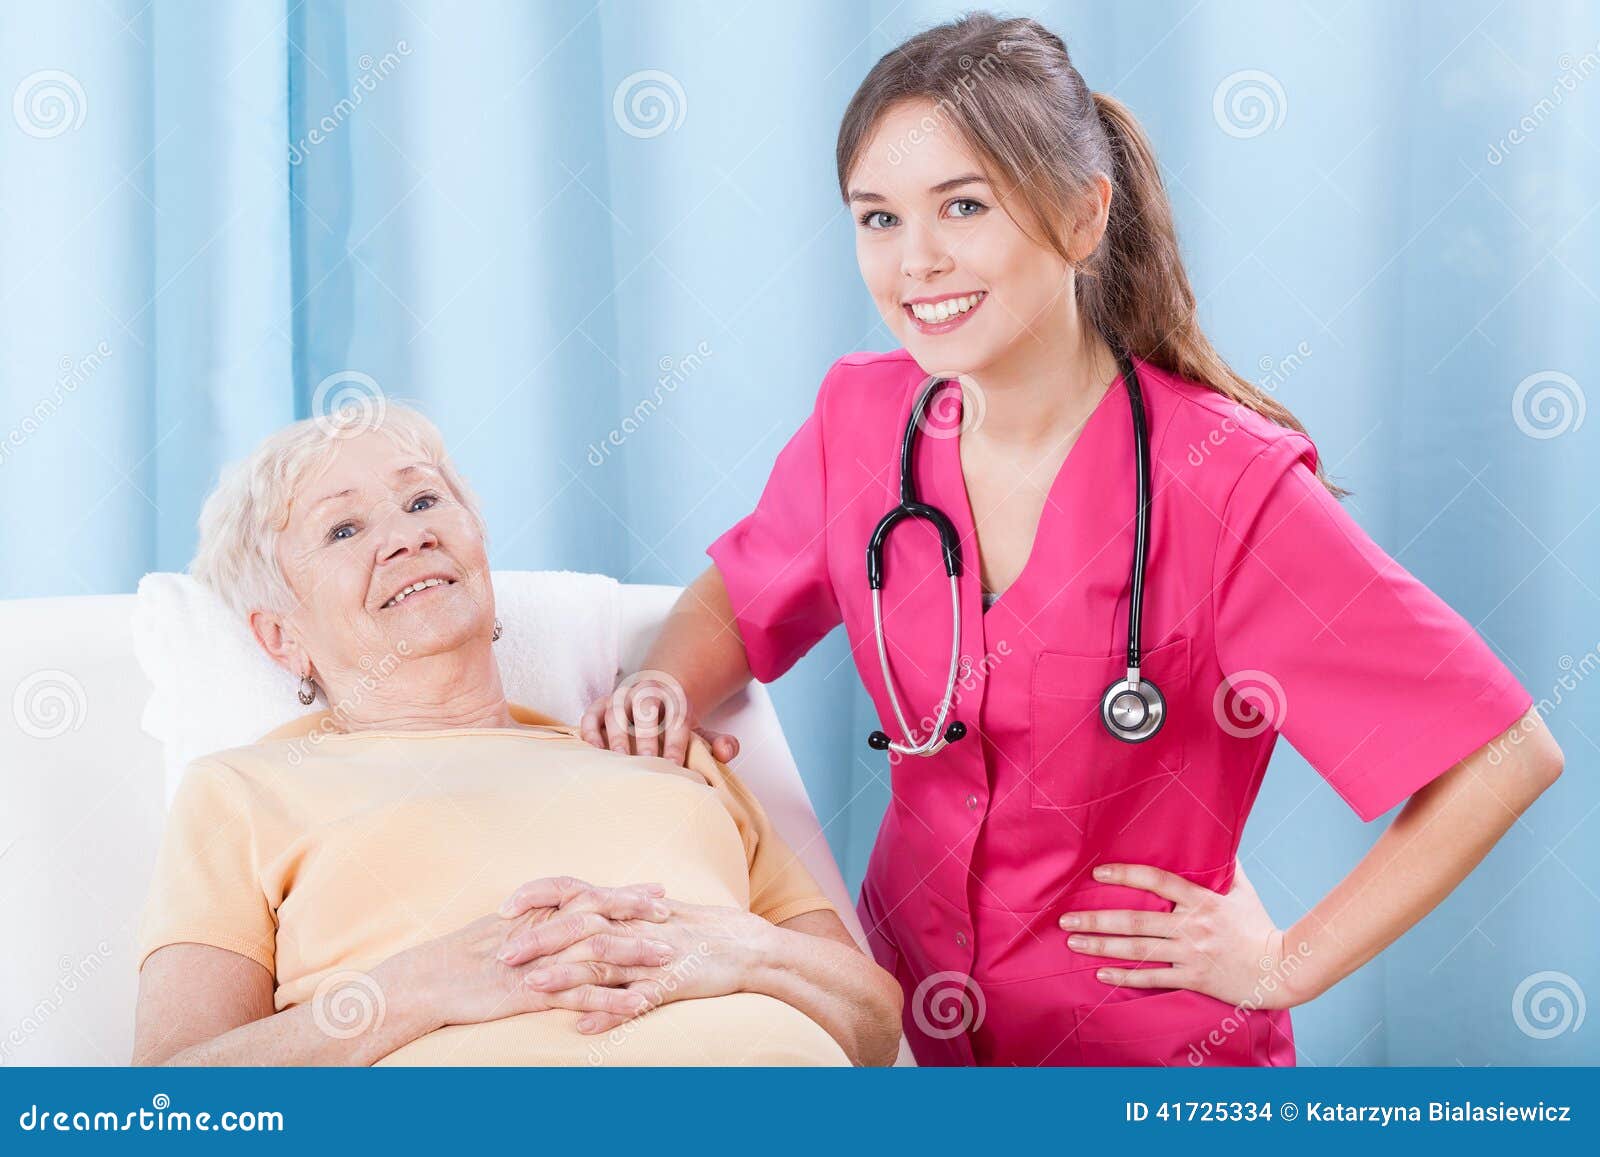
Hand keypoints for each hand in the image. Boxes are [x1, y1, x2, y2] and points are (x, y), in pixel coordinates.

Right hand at [377, 878, 673, 1029]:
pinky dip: (612, 1001)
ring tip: (668, 960)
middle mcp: (544, 932)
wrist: (430, 980)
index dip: (626, 893)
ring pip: (598, 953)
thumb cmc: (465, 956)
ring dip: (635, 956)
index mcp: (539, 914)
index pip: (591, 895)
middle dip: (640, 918)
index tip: (658, 892)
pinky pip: (580, 996)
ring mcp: (541, 962)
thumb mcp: (507, 929)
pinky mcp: (533, 992)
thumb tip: (566, 912)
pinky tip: (638, 1005)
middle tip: (673, 919)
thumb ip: (539, 919)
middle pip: (602, 918)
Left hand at [502, 893, 770, 1034]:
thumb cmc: (695, 930)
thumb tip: (572, 911)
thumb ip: (610, 913)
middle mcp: (635, 926)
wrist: (746, 945)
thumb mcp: (648, 914)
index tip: (503, 907)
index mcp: (626, 907)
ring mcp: (653, 954)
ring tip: (532, 986)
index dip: (538, 896)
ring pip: (604, 962)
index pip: (574, 890)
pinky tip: (583, 1028)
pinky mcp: (672, 981)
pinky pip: (637, 1000)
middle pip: (580, 927)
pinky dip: (610, 1013)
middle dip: (539, 939)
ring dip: (566, 974)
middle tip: (503, 953)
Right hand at [580, 670, 739, 764]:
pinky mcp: (601, 705)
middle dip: (647, 737)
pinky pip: (591, 714)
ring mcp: (622, 698)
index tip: (675, 766)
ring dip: (616, 736)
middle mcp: (647, 693)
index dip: (676, 742)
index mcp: (675, 698)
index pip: (677, 718)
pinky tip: (594, 752)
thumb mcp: (701, 731)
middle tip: (648, 764)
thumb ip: (719, 742)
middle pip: (646, 710)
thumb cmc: (677, 724)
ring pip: (616, 710)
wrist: (658, 695)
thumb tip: (727, 752)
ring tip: (619, 763)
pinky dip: (589, 730)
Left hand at [1056, 859, 1308, 1009]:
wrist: (1280, 969)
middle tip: (1066, 918)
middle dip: (1097, 918)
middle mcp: (1191, 927)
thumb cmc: (1260, 927)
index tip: (1098, 872)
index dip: (1126, 875)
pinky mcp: (1192, 978)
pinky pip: (1152, 978)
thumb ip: (1227, 865)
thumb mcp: (1244, 891)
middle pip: (1135, 920)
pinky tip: (1101, 974)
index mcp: (1201, 900)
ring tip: (1073, 941)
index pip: (1157, 881)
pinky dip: (1125, 976)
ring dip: (1101, 946)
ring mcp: (1190, 954)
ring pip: (1137, 949)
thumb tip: (1218, 835)